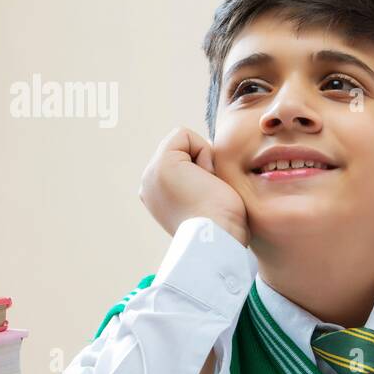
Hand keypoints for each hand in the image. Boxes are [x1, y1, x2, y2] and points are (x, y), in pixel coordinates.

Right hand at [139, 127, 248, 244]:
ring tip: (206, 188)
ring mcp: (151, 174)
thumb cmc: (225, 226)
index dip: (205, 168)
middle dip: (203, 163)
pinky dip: (203, 152)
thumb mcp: (210, 199)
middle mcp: (149, 184)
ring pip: (184, 141)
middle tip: (209, 192)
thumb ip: (201, 180)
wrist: (218, 239)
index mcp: (159, 195)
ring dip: (205, 160)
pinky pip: (184, 134)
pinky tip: (205, 178)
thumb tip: (210, 164)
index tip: (209, 195)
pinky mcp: (161, 164)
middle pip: (183, 148)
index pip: (184, 160)